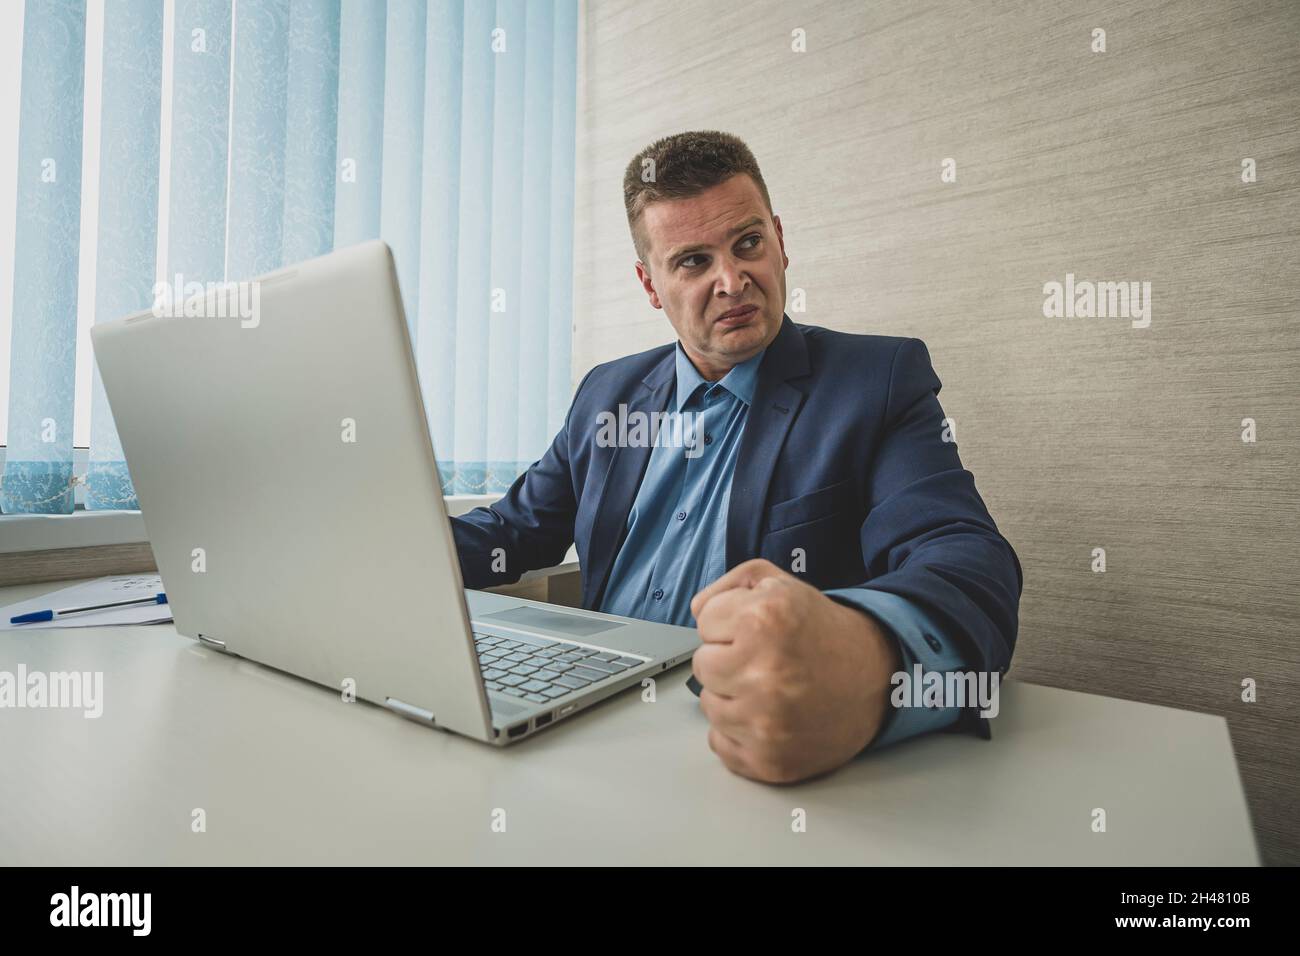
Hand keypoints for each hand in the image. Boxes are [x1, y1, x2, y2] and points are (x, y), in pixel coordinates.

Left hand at [689, 559, 901, 783]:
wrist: (877, 677)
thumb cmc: (823, 632)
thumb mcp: (779, 584)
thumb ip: (727, 586)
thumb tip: (696, 611)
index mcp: (764, 621)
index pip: (704, 622)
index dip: (730, 623)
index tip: (758, 629)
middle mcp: (764, 674)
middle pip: (702, 665)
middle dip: (729, 658)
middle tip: (767, 659)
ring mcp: (766, 723)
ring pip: (709, 706)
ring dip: (733, 696)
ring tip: (772, 686)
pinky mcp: (769, 760)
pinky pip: (720, 743)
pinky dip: (738, 732)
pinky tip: (768, 715)